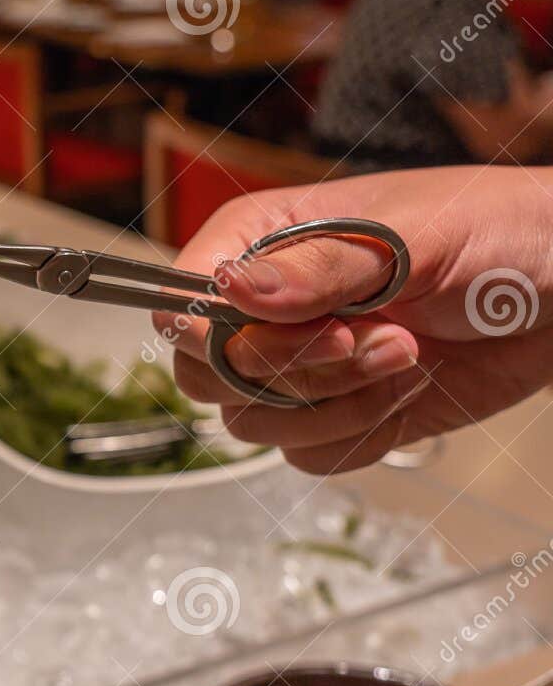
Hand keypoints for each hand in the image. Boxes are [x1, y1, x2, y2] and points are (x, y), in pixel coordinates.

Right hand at [154, 166, 552, 472]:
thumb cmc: (502, 231)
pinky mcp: (338, 412)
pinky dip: (361, 435)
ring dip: (336, 403)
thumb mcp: (415, 235)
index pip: (183, 298)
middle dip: (289, 372)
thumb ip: (318, 265)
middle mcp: (267, 307)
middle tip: (364, 341)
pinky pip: (306, 455)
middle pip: (204, 375)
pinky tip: (410, 388)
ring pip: (253, 424)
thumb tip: (230, 289)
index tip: (285, 327)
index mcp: (263, 241)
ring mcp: (299, 364)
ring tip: (407, 355)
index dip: (213, 330)